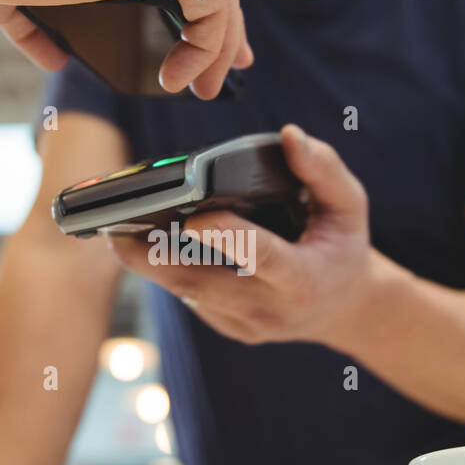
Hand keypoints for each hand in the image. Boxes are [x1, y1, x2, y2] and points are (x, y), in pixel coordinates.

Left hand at [108, 125, 373, 346]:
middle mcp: (270, 309)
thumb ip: (324, 169)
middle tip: (115, 221)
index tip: (192, 214)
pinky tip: (150, 241)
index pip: (259, 255)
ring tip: (118, 224)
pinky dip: (169, 268)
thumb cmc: (342, 245)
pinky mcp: (228, 329)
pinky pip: (190, 296)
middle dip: (153, 253)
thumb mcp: (350, 205)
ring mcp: (246, 325)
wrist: (345, 309)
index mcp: (303, 278)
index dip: (225, 235)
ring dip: (150, 259)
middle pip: (200, 281)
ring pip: (185, 291)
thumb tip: (289, 135)